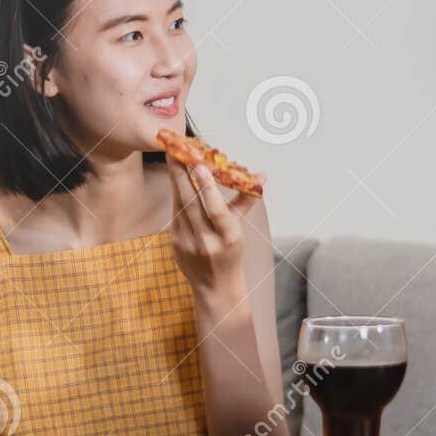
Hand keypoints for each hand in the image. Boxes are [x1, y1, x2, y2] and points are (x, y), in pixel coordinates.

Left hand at [167, 160, 255, 304]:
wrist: (214, 286)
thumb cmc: (230, 253)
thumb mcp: (240, 229)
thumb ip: (246, 200)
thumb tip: (261, 175)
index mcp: (228, 237)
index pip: (216, 210)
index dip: (207, 187)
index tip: (199, 165)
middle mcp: (206, 241)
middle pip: (191, 203)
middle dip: (181, 174)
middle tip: (176, 149)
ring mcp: (187, 243)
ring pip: (179, 205)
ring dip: (176, 179)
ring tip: (173, 156)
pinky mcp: (174, 243)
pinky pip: (175, 213)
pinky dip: (176, 193)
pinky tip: (175, 177)